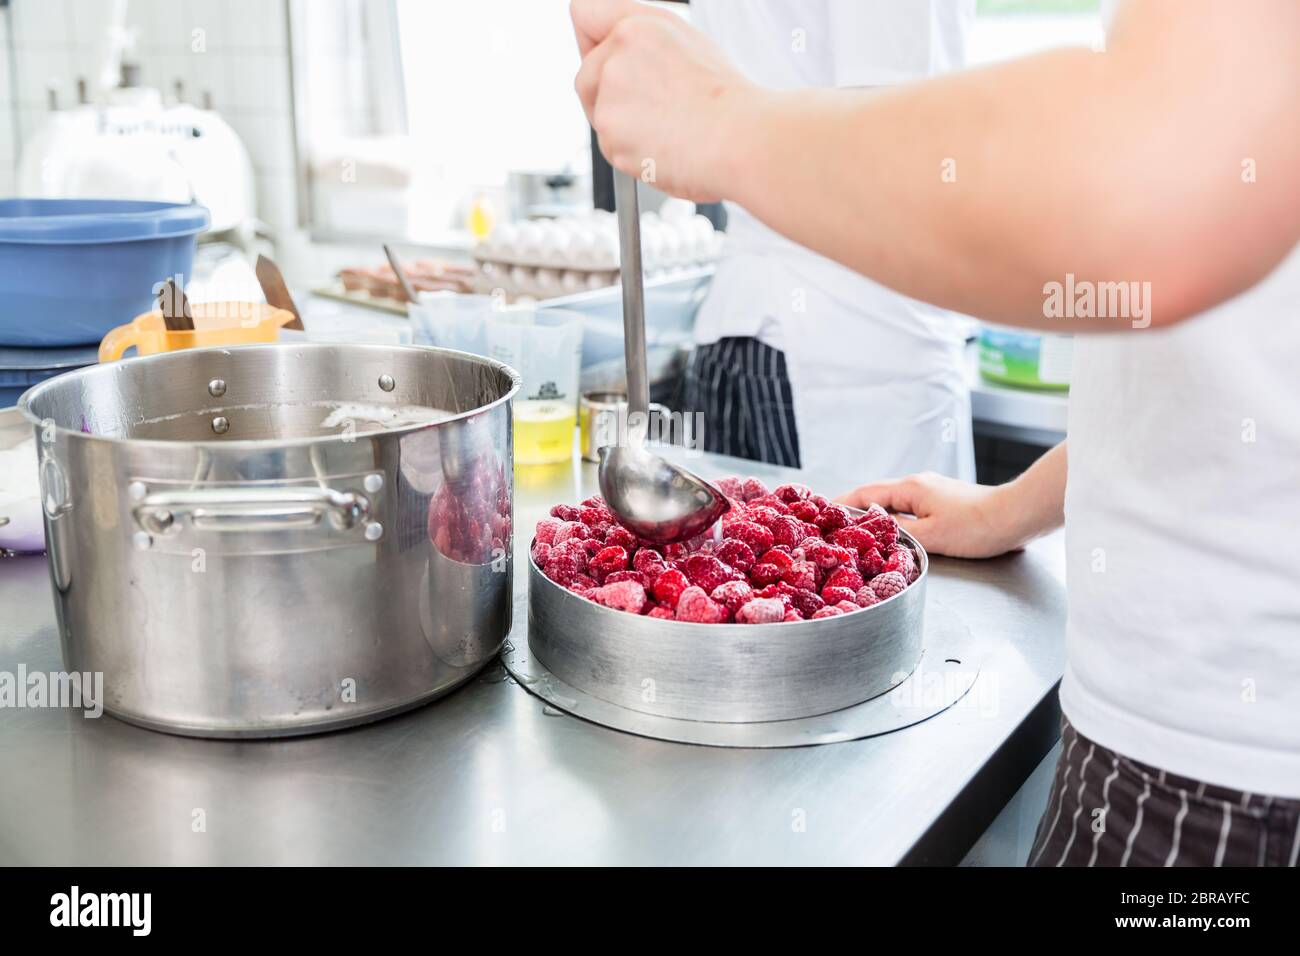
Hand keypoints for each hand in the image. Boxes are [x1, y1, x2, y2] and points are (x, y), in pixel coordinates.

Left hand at [571, 0, 759, 201]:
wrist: (740, 139)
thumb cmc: (726, 100)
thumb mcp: (688, 44)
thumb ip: (642, 41)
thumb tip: (613, 53)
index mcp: (639, 25)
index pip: (584, 13)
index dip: (591, 41)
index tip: (605, 60)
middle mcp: (617, 52)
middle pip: (584, 76)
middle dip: (606, 96)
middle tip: (652, 111)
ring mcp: (609, 92)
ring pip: (597, 115)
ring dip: (622, 127)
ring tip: (666, 128)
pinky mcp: (608, 130)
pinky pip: (609, 147)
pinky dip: (632, 154)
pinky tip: (664, 146)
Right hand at [836, 472, 1027, 559]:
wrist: (1016, 516)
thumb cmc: (976, 526)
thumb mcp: (930, 536)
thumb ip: (897, 533)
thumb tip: (872, 530)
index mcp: (910, 488)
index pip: (864, 494)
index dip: (841, 504)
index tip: (821, 513)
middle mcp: (918, 484)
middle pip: (876, 495)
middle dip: (853, 509)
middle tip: (833, 525)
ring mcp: (932, 491)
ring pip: (893, 501)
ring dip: (874, 513)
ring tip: (858, 532)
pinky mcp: (944, 501)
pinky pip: (909, 507)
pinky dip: (893, 517)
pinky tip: (893, 532)